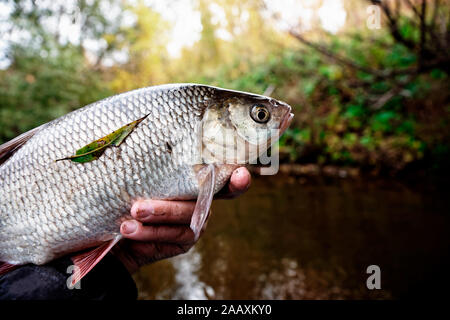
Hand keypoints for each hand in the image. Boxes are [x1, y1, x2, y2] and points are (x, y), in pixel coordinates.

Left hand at [113, 167, 250, 272]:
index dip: (236, 178)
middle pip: (196, 202)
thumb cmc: (127, 197)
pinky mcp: (185, 242)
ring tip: (128, 224)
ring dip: (155, 222)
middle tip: (136, 209)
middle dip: (165, 208)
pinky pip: (172, 239)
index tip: (241, 175)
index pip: (223, 175)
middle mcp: (202, 200)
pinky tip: (131, 234)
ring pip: (184, 220)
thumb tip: (139, 150)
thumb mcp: (135, 180)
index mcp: (195, 179)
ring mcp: (196, 222)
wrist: (114, 233)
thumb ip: (148, 172)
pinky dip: (150, 236)